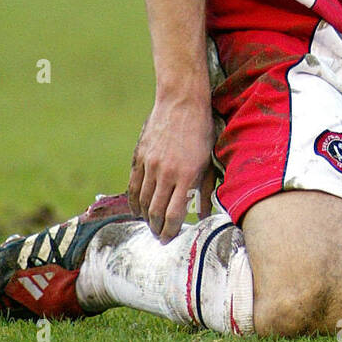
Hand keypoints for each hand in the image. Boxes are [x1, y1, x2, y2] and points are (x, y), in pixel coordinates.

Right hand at [128, 95, 215, 242]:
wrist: (181, 102)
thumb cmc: (201, 130)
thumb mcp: (208, 161)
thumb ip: (206, 189)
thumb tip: (205, 214)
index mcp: (186, 175)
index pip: (174, 215)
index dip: (171, 231)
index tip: (170, 239)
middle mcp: (166, 173)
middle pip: (156, 212)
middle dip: (157, 229)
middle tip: (159, 237)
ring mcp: (150, 165)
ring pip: (143, 201)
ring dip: (146, 218)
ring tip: (150, 226)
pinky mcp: (139, 156)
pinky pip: (133, 186)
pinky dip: (134, 201)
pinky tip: (137, 210)